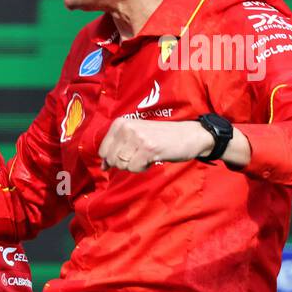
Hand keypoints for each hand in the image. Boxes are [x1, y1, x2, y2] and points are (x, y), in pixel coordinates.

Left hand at [97, 118, 214, 172]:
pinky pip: (134, 168)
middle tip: (140, 154)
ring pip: (122, 165)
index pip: (103, 151)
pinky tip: (153, 158)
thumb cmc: (160, 137)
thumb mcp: (134, 136)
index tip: (128, 154)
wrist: (189, 135)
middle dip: (125, 163)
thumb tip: (103, 166)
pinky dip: (143, 167)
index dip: (113, 159)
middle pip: (111, 160)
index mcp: (120, 123)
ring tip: (147, 155)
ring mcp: (137, 137)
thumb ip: (117, 148)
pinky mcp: (148, 148)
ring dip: (135, 165)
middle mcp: (126, 127)